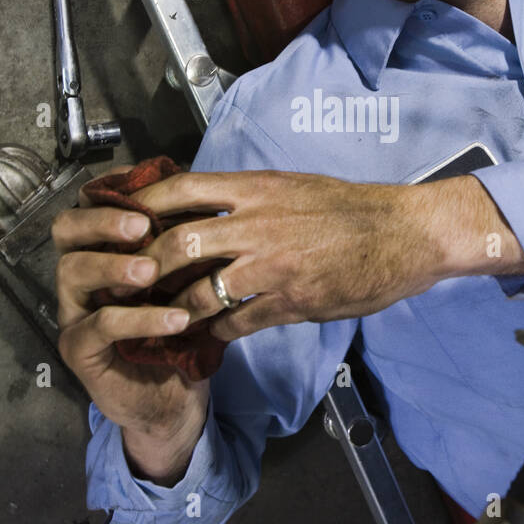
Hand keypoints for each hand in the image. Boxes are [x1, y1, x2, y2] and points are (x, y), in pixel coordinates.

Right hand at [51, 169, 209, 477]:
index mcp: (101, 249)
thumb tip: (204, 201)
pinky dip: (139, 318)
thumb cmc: (179, 330)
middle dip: (101, 220)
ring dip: (113, 265)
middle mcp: (79, 275)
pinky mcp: (78, 349)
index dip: (110, 192)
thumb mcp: (186, 280)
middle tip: (142, 227)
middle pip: (65, 229)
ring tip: (151, 272)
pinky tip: (175, 320)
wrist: (176, 397)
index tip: (147, 184)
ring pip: (72, 271)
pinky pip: (99, 325)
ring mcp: (73, 311)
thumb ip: (182, 244)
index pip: (88, 205)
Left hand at [123, 168, 523, 339]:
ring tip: (158, 320)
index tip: (120, 220)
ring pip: (200, 291)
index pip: (181, 188)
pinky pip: (238, 322)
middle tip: (126, 283)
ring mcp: (273, 264)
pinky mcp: (291, 300)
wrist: (404, 234)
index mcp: (257, 188)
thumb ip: (249, 198)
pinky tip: (211, 335)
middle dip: (144, 268)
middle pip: (177, 243)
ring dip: (175, 310)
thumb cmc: (350, 208)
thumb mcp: (293, 187)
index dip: (143, 205)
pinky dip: (217, 331)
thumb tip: (205, 207)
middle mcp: (258, 222)